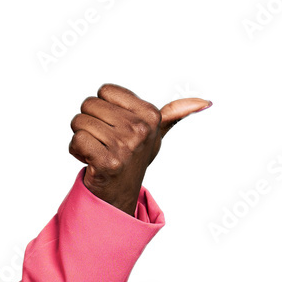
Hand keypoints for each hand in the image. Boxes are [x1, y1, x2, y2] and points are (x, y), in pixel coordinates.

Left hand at [69, 84, 210, 214]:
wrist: (119, 191)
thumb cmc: (134, 156)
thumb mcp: (157, 133)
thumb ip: (174, 113)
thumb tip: (205, 102)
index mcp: (150, 114)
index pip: (104, 90)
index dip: (102, 107)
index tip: (114, 126)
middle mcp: (140, 129)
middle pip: (88, 104)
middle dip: (88, 122)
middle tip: (103, 140)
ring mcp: (125, 146)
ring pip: (78, 122)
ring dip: (82, 137)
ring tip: (97, 150)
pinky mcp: (108, 162)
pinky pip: (76, 140)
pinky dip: (76, 151)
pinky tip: (90, 161)